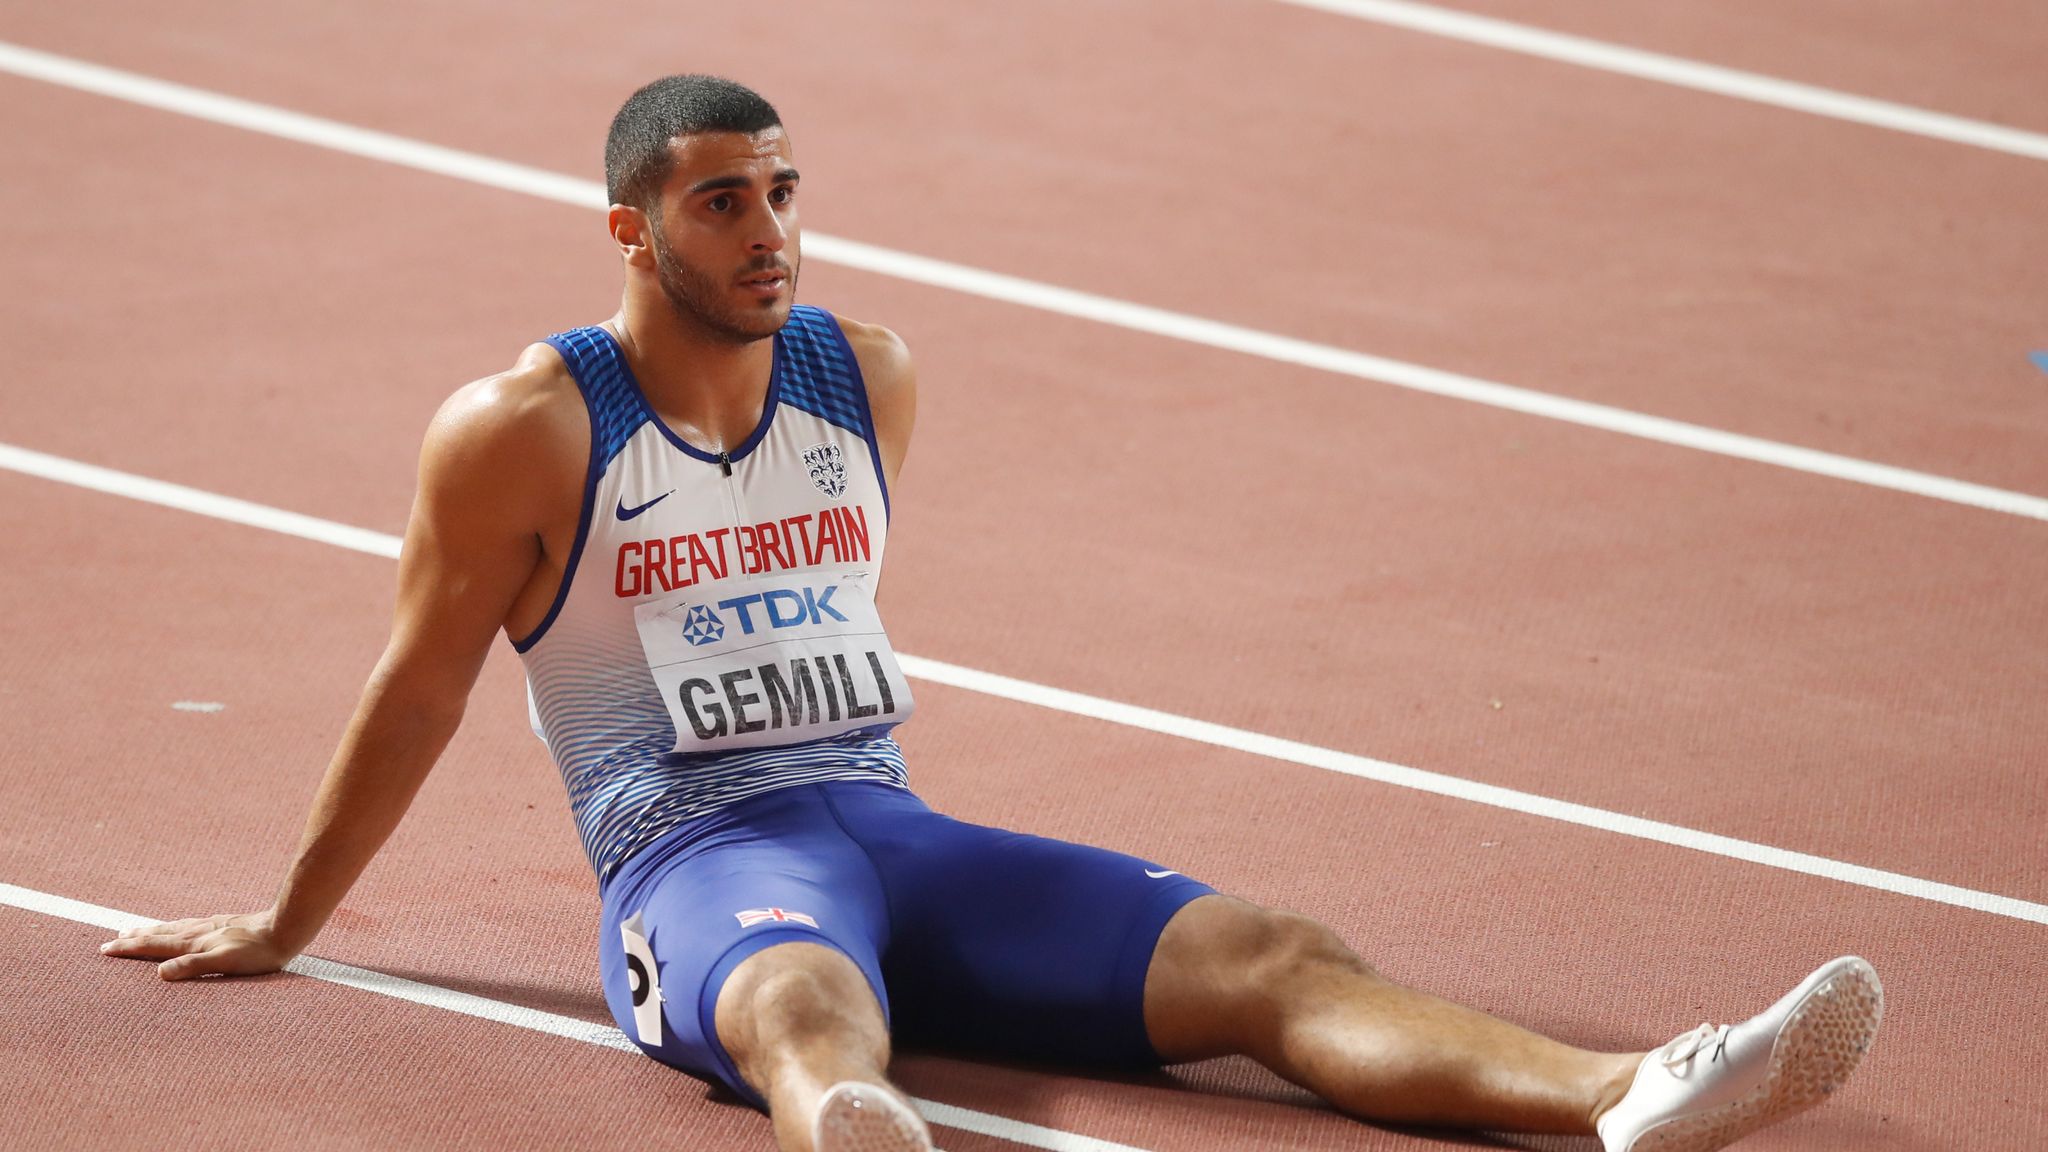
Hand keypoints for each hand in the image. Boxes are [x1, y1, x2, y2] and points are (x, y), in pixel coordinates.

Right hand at [100, 911, 298, 980]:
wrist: (285, 929)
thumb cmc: (257, 953)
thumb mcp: (225, 963)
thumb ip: (193, 966)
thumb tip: (159, 972)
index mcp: (193, 942)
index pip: (153, 945)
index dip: (129, 948)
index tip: (105, 949)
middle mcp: (197, 931)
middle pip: (158, 933)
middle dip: (134, 937)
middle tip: (112, 939)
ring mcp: (209, 926)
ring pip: (172, 927)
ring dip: (151, 930)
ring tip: (136, 930)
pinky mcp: (222, 924)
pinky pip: (188, 925)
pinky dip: (173, 927)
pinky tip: (180, 929)